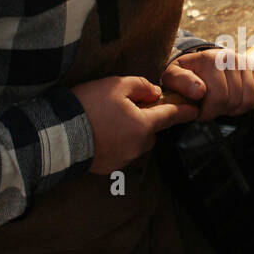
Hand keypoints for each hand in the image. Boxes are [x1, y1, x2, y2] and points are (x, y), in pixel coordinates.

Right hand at [70, 75, 199, 174]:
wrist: (58, 135)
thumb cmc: (88, 107)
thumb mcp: (115, 85)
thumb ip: (140, 86)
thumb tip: (154, 93)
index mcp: (143, 125)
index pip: (170, 116)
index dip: (184, 111)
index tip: (196, 110)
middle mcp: (138, 146)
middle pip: (150, 131)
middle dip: (145, 120)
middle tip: (124, 107)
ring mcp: (123, 159)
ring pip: (135, 142)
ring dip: (129, 132)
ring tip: (106, 120)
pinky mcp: (109, 167)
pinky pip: (120, 152)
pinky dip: (115, 143)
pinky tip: (98, 133)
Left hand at [162, 48, 253, 121]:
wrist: (198, 62)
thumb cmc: (185, 72)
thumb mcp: (172, 76)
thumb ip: (181, 82)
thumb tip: (200, 91)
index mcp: (210, 59)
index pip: (219, 97)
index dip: (209, 112)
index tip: (200, 113)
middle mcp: (230, 58)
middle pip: (234, 100)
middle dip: (220, 111)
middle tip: (211, 109)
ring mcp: (245, 62)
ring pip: (249, 98)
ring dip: (235, 108)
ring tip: (222, 105)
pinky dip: (253, 101)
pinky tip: (238, 101)